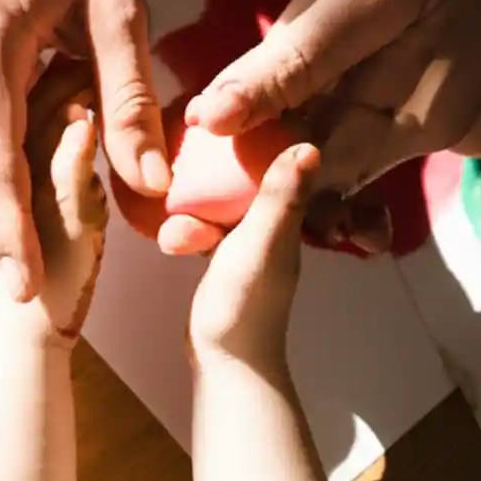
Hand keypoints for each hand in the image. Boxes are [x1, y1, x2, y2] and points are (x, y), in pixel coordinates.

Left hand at [183, 0, 480, 247]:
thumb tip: (210, 122)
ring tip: (286, 88)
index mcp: (408, 122)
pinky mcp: (474, 115)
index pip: (304, 179)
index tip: (194, 172)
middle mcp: (437, 142)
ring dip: (315, 126)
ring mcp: (462, 132)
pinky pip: (397, 126)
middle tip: (223, 121)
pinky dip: (361, 108)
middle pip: (332, 166)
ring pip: (361, 145)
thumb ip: (287, 66)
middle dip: (273, 152)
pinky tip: (350, 74)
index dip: (245, 176)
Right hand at [189, 142, 319, 367]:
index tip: (228, 117)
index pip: (280, 164)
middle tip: (185, 152)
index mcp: (290, 219)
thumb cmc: (246, 303)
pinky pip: (207, 231)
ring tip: (175, 227)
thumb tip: (310, 145)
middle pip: (246, 181)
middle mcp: (275, 228)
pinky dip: (188, 232)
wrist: (227, 363)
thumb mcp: (261, 242)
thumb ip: (281, 197)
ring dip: (194, 210)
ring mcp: (250, 246)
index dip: (258, 138)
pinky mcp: (226, 263)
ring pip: (222, 207)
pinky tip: (171, 238)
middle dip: (216, 169)